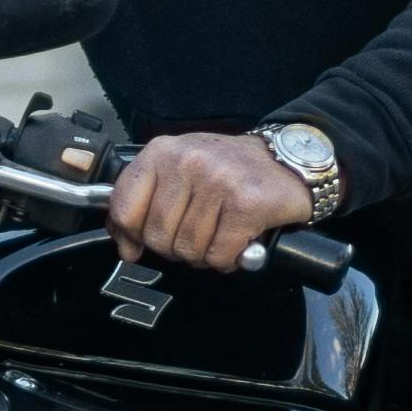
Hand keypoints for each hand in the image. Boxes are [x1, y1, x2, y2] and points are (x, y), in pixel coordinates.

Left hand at [107, 132, 314, 275]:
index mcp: (162, 152)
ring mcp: (218, 181)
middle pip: (157, 235)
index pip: (123, 207)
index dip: (130, 234)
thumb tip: (126, 244)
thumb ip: (146, 201)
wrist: (288, 161)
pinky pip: (219, 255)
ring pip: (189, 249)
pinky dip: (228, 258)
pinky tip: (238, 240)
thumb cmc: (230, 170)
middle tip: (196, 235)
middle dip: (176, 247)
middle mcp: (187, 161)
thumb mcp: (179, 170)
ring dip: (205, 254)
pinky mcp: (246, 204)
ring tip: (220, 234)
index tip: (139, 242)